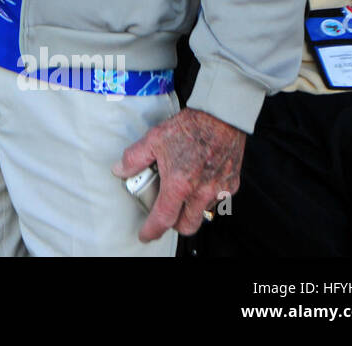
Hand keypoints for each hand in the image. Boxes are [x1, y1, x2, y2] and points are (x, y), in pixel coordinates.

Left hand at [113, 107, 244, 241]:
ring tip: (182, 191)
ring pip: (202, 213)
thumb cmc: (190, 127)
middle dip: (174, 224)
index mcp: (179, 184)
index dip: (152, 230)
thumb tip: (119, 170)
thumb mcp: (154, 139)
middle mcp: (201, 192)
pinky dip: (205, 197)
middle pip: (187, 226)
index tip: (145, 234)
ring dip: (191, 209)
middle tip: (165, 212)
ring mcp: (219, 190)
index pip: (164, 218)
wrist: (221, 116)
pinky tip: (198, 181)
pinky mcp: (232, 184)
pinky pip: (216, 201)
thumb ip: (134, 157)